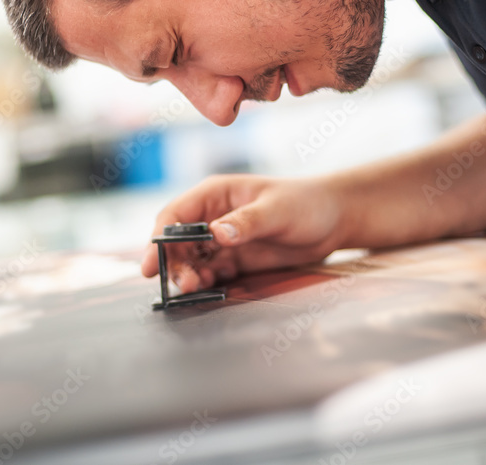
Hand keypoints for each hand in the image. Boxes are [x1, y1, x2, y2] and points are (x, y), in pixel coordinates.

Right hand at [141, 174, 346, 292]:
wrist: (334, 221)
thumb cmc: (306, 204)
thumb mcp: (277, 211)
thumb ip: (246, 222)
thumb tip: (217, 234)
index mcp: (215, 195)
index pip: (174, 216)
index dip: (157, 239)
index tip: (151, 264)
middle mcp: (212, 216)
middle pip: (178, 243)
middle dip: (174, 264)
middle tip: (183, 285)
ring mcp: (223, 240)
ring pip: (192, 261)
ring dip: (190, 276)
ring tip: (196, 290)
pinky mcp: (236, 259)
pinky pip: (213, 274)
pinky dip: (208, 283)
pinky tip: (212, 291)